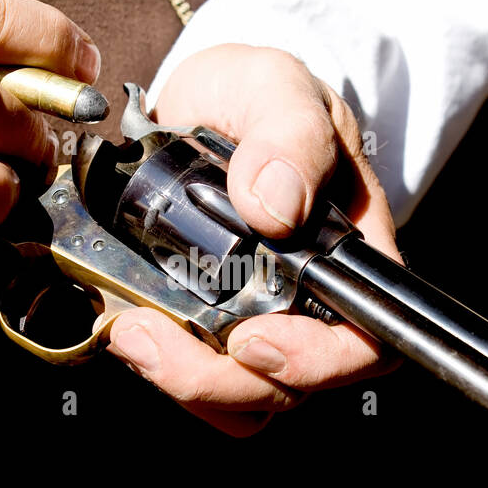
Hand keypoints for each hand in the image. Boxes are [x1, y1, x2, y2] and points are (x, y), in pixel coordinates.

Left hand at [107, 44, 401, 436]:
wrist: (201, 100)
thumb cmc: (256, 93)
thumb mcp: (275, 88)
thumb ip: (288, 136)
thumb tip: (277, 209)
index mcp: (348, 251)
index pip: (367, 341)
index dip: (318, 362)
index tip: (252, 342)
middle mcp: (310, 300)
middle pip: (290, 386)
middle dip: (218, 381)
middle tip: (146, 335)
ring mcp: (259, 318)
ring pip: (242, 398)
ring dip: (181, 383)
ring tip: (127, 331)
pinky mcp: (208, 323)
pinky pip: (196, 378)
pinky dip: (157, 367)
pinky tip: (120, 322)